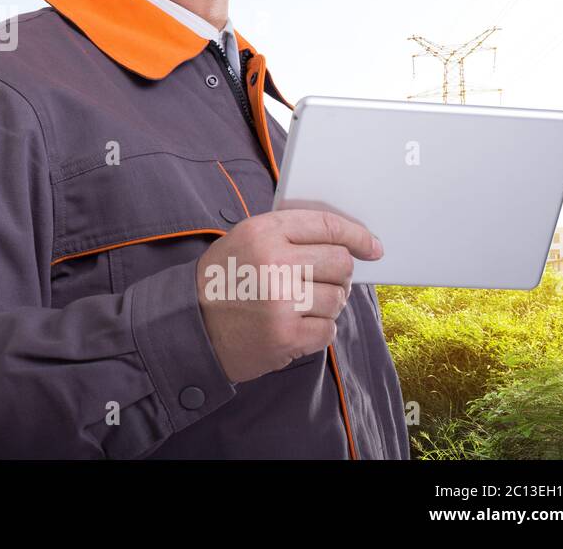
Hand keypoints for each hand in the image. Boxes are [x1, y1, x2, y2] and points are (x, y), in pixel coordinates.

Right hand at [194, 209, 381, 383]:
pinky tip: (294, 325)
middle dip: (339, 273)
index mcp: (262, 233)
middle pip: (339, 262)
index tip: (372, 246)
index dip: (356, 235)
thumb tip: (343, 241)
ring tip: (297, 305)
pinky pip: (329, 329)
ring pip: (337, 298)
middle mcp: (273, 263)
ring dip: (325, 304)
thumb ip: (286, 235)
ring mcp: (281, 301)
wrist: (190, 327)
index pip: (326, 225)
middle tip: (322, 281)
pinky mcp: (287, 336)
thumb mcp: (243, 241)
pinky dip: (317, 330)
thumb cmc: (222, 281)